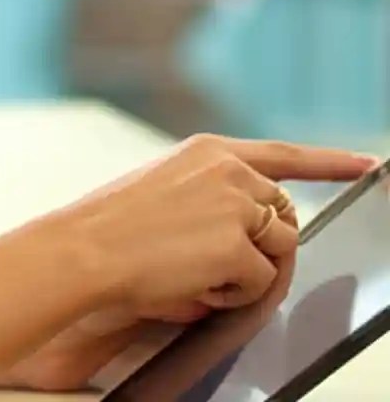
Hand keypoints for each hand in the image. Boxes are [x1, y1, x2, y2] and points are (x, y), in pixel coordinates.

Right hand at [68, 135, 368, 314]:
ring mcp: (238, 206)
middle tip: (217, 263)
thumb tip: (257, 247)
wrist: (83, 249)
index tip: (367, 164)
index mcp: (208, 152)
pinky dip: (233, 293)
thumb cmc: (108, 227)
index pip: (284, 155)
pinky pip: (260, 282)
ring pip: (278, 250)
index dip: (331, 162)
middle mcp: (231, 171)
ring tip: (194, 271)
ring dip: (246, 271)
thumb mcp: (165, 191)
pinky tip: (194, 283)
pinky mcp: (238, 245)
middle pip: (284, 216)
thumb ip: (216, 201)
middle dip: (263, 245)